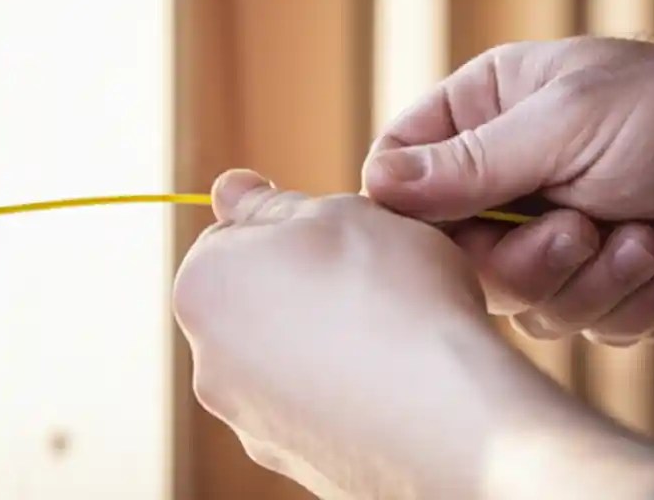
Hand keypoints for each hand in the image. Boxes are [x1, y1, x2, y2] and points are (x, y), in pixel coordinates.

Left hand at [173, 169, 557, 497]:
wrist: (452, 418)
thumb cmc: (394, 296)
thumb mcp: (336, 212)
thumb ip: (270, 203)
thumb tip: (228, 189)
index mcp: (201, 288)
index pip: (230, 237)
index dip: (290, 227)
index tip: (337, 236)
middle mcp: (208, 363)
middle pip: (255, 302)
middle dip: (303, 286)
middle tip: (372, 280)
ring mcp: (250, 422)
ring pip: (287, 359)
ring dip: (326, 343)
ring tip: (392, 335)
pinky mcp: (296, 465)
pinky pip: (318, 410)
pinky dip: (346, 394)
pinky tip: (396, 384)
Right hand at [363, 37, 653, 343]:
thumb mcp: (570, 123)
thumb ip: (471, 161)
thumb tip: (376, 185)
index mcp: (493, 112)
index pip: (403, 164)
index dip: (408, 207)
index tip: (442, 229)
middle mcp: (515, 177)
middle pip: (456, 250)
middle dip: (524, 255)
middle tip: (578, 230)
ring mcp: (557, 235)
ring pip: (515, 299)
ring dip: (584, 280)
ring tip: (642, 240)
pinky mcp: (602, 287)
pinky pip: (576, 327)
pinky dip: (626, 303)